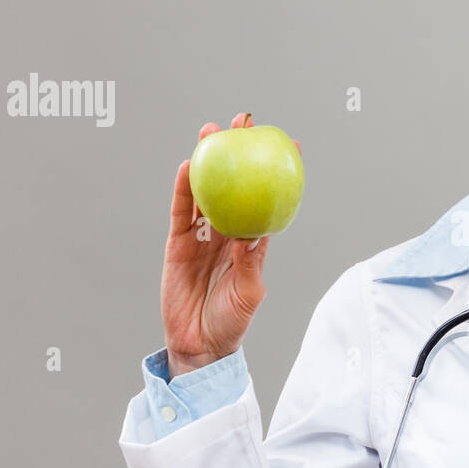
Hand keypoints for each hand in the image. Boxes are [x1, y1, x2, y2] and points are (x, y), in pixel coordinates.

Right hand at [160, 113, 300, 374]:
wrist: (200, 344)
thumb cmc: (231, 322)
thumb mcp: (248, 293)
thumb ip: (250, 264)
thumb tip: (249, 237)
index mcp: (252, 243)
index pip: (267, 200)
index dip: (278, 174)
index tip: (291, 145)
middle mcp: (228, 233)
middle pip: (234, 185)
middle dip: (238, 152)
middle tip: (243, 123)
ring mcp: (201, 236)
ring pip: (206, 190)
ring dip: (208, 160)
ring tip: (211, 131)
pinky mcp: (177, 244)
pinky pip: (180, 211)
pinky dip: (183, 189)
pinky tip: (187, 166)